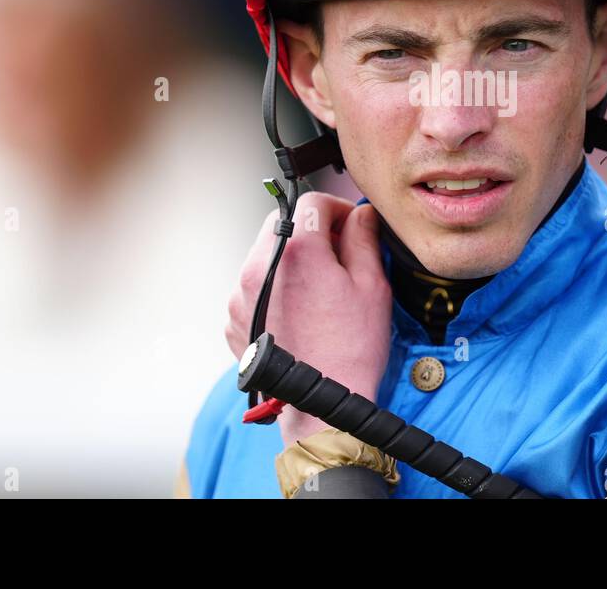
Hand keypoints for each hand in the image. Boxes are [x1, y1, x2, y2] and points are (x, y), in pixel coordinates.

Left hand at [226, 193, 391, 445]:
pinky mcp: (234, 319)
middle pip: (282, 223)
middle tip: (338, 255)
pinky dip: (275, 289)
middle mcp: (258, 267)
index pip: (311, 202)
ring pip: (265, 255)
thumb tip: (361, 215)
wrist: (321, 403)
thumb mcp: (372, 285)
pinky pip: (253, 288)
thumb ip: (364, 239)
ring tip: (319, 289)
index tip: (351, 226)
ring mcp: (240, 295)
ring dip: (291, 260)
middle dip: (311, 231)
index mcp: (296, 251)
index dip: (336, 208)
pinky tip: (300, 311)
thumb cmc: (352, 347)